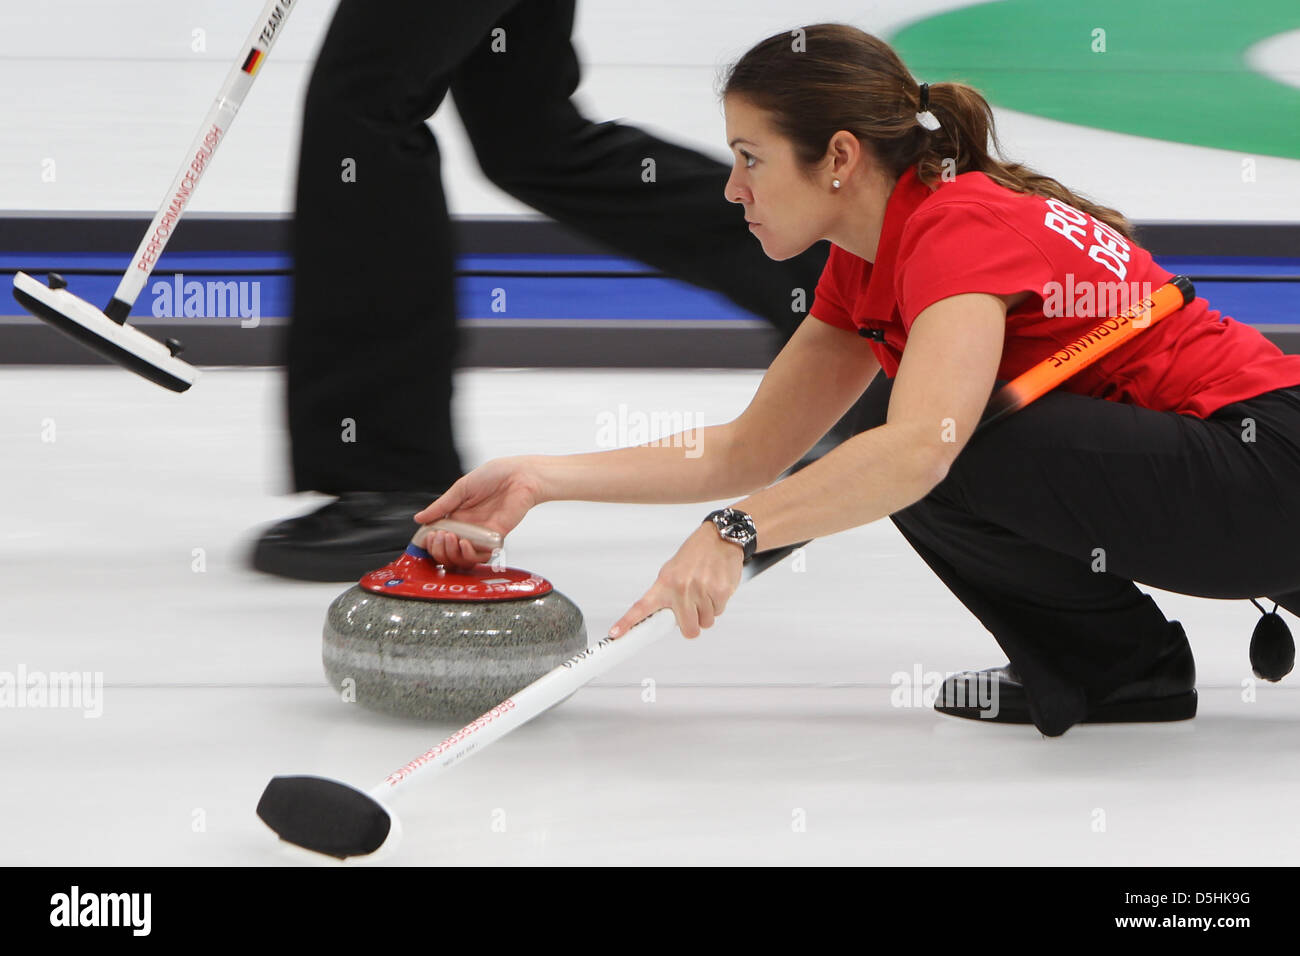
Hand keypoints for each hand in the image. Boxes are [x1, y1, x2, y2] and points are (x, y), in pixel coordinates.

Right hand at [413, 457, 542, 569]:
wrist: (519, 475)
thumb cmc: (494, 476)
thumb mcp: (461, 488)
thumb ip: (441, 505)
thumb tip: (419, 518)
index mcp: (457, 516)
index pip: (438, 537)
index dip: (431, 541)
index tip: (427, 536)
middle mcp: (468, 528)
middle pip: (448, 552)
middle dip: (439, 549)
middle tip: (438, 536)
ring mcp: (481, 535)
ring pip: (462, 558)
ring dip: (452, 553)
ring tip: (450, 538)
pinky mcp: (495, 539)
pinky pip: (481, 556)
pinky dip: (470, 554)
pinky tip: (465, 543)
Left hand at [608, 522, 743, 639]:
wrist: (719, 538)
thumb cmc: (695, 555)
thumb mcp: (672, 571)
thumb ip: (666, 594)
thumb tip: (662, 617)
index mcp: (664, 584)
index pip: (641, 607)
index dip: (627, 623)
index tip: (615, 634)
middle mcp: (681, 588)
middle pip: (688, 629)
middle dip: (692, 624)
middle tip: (692, 609)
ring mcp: (701, 591)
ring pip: (706, 622)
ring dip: (706, 611)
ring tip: (705, 591)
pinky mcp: (720, 592)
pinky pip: (718, 612)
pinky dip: (717, 604)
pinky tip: (714, 587)